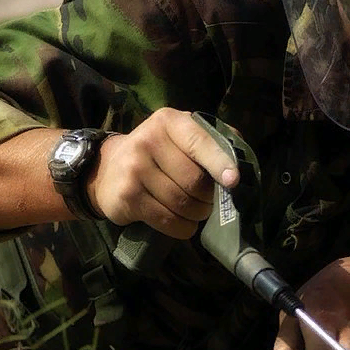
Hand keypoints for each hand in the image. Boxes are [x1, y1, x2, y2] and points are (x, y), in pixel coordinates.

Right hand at [85, 108, 238, 238]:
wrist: (107, 169)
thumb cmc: (158, 153)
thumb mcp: (180, 135)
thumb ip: (212, 139)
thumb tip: (242, 156)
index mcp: (169, 121)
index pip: (200, 142)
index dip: (220, 163)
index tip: (233, 180)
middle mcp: (148, 140)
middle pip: (195, 181)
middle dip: (210, 197)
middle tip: (210, 201)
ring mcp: (134, 168)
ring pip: (183, 203)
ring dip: (197, 215)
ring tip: (196, 211)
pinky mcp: (127, 196)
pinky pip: (167, 220)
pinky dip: (183, 228)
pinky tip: (183, 223)